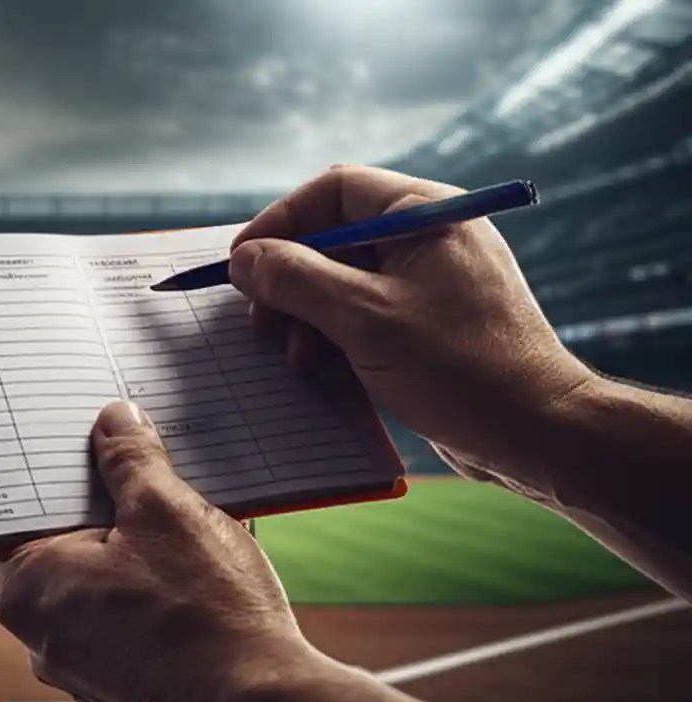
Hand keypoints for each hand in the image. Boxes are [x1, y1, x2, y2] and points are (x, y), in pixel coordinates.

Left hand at [0, 402, 382, 701]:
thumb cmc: (204, 614)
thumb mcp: (165, 510)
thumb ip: (131, 460)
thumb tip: (115, 422)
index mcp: (26, 587)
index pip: (19, 506)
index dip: (56, 464)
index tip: (85, 436)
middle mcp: (41, 634)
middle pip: (64, 541)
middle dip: (107, 501)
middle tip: (145, 465)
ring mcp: (83, 663)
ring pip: (102, 579)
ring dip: (138, 544)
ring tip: (185, 514)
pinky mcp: (125, 680)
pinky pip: (128, 615)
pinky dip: (154, 587)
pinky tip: (198, 565)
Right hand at [228, 165, 596, 494]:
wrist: (537, 434)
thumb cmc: (459, 367)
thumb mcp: (364, 319)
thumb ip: (296, 280)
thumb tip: (244, 257)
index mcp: (425, 215)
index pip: (335, 190)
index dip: (281, 220)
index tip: (242, 261)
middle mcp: (428, 240)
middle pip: (333, 239)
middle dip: (289, 280)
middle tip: (259, 318)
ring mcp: (429, 284)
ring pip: (343, 284)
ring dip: (307, 317)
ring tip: (293, 356)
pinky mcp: (427, 327)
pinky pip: (364, 318)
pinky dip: (334, 339)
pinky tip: (319, 371)